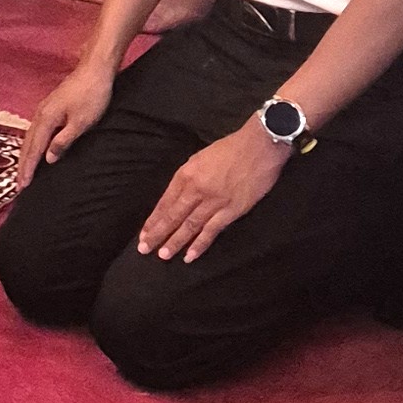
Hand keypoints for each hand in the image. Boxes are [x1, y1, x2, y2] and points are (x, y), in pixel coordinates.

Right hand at [16, 54, 114, 182]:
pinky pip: (35, 130)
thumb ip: (63, 141)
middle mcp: (40, 114)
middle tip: (19, 185)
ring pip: (29, 137)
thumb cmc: (91, 97)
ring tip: (24, 171)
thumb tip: (48, 159)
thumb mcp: (81, 123)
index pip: (34, 150)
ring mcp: (43, 109)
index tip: (22, 187)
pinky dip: (31, 144)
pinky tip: (35, 148)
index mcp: (46, 119)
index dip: (28, 169)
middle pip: (27, 144)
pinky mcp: (49, 107)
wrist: (95, 70)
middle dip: (23, 165)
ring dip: (26, 155)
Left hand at [135, 117, 292, 263]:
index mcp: (186, 174)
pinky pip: (212, 230)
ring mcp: (214, 201)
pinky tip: (190, 256)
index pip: (165, 202)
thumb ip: (188, 178)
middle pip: (173, 216)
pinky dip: (200, 244)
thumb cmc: (230, 149)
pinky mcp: (232, 211)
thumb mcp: (199, 158)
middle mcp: (196, 189)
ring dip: (175, 242)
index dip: (154, 220)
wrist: (259, 146)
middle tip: (144, 249)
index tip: (144, 234)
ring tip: (163, 256)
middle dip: (158, 234)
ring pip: (190, 226)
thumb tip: (178, 196)